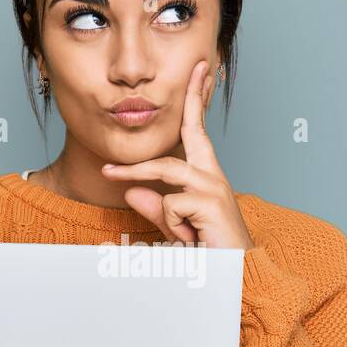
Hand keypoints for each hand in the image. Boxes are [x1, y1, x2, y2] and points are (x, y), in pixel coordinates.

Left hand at [101, 59, 254, 249]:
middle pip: (189, 131)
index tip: (200, 71)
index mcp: (207, 177)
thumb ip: (155, 208)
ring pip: (166, 169)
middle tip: (192, 67)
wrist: (236, 279)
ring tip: (111, 176)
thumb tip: (133, 192)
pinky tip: (187, 237)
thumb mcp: (175, 227)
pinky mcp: (210, 202)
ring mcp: (214, 187)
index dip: (195, 100)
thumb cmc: (209, 254)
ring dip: (138, 176)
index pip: (196, 132)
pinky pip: (170, 204)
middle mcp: (214, 176)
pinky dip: (169, 224)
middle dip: (189, 98)